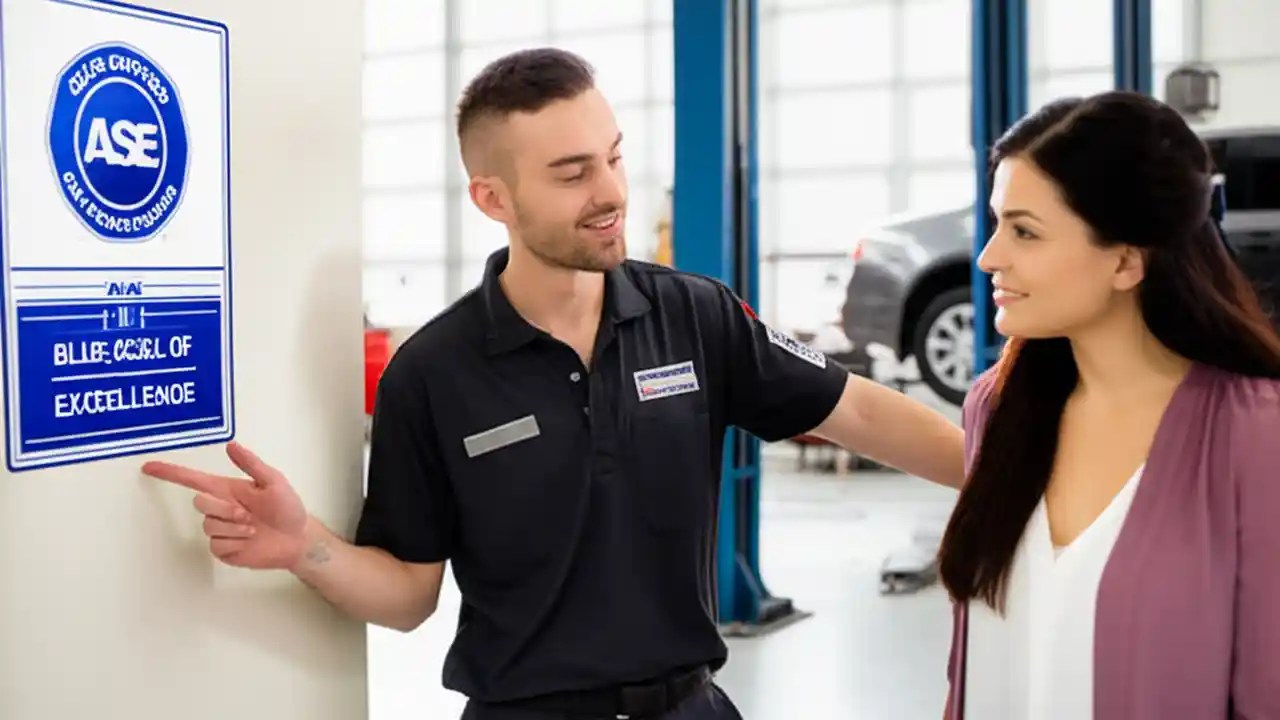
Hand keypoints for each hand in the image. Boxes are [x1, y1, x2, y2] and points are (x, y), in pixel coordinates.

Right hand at [143, 441, 308, 569]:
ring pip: (209, 526)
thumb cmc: (288, 508)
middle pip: (199, 503)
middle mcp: (219, 508)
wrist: (297, 539)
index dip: (170, 473)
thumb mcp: (273, 482)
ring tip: (253, 529)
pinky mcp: (223, 549)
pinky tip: (249, 542)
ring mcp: (220, 530)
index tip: (148, 467)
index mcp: (227, 490)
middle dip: (224, 509)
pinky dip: (235, 543)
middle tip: (249, 515)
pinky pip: (217, 545)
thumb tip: (231, 445)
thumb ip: (251, 464)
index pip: (192, 480)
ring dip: (234, 528)